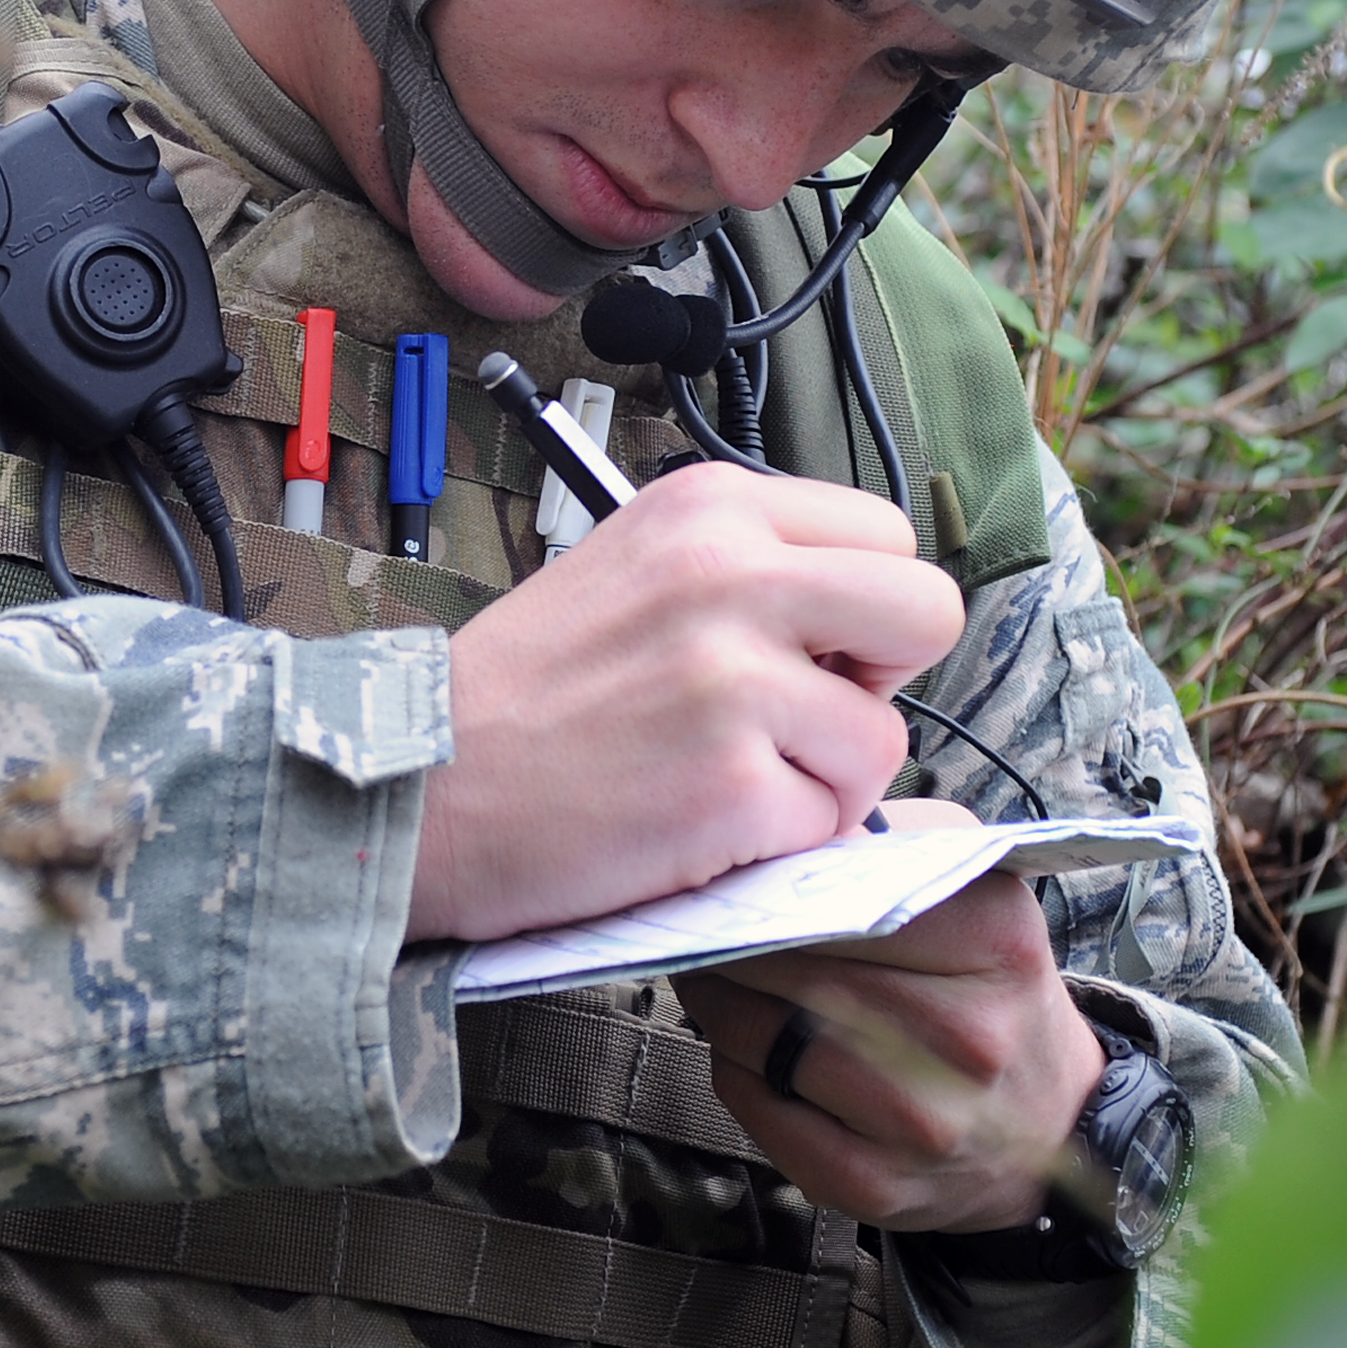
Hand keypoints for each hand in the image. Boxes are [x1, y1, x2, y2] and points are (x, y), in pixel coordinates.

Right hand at [405, 466, 964, 942]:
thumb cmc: (523, 694)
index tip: (804, 649)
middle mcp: (730, 574)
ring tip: (720, 775)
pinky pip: (827, 822)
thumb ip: (750, 568)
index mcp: (710, 508)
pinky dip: (773, 840)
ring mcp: (734, 679)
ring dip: (821, 778)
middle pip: (928, 609)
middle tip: (805, 714)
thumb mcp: (635, 566)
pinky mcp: (731, 784)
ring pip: (884, 737)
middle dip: (884, 678)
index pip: (887, 534)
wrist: (418, 785)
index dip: (863, 608)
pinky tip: (691, 819)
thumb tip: (866, 623)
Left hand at [673, 803, 1108, 1233]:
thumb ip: (900, 842)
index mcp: (996, 944)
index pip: (845, 900)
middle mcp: (968, 1039)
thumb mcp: (982, 891)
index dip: (773, 888)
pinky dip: (736, 1070)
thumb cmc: (993, 990)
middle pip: (796, 973)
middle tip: (702, 923)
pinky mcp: (874, 1185)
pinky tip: (746, 1049)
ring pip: (766, 1043)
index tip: (738, 877)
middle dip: (731, 945)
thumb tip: (794, 828)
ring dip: (720, 1007)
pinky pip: (760, 1109)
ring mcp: (921, 1123)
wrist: (1049, 1119)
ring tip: (714, 979)